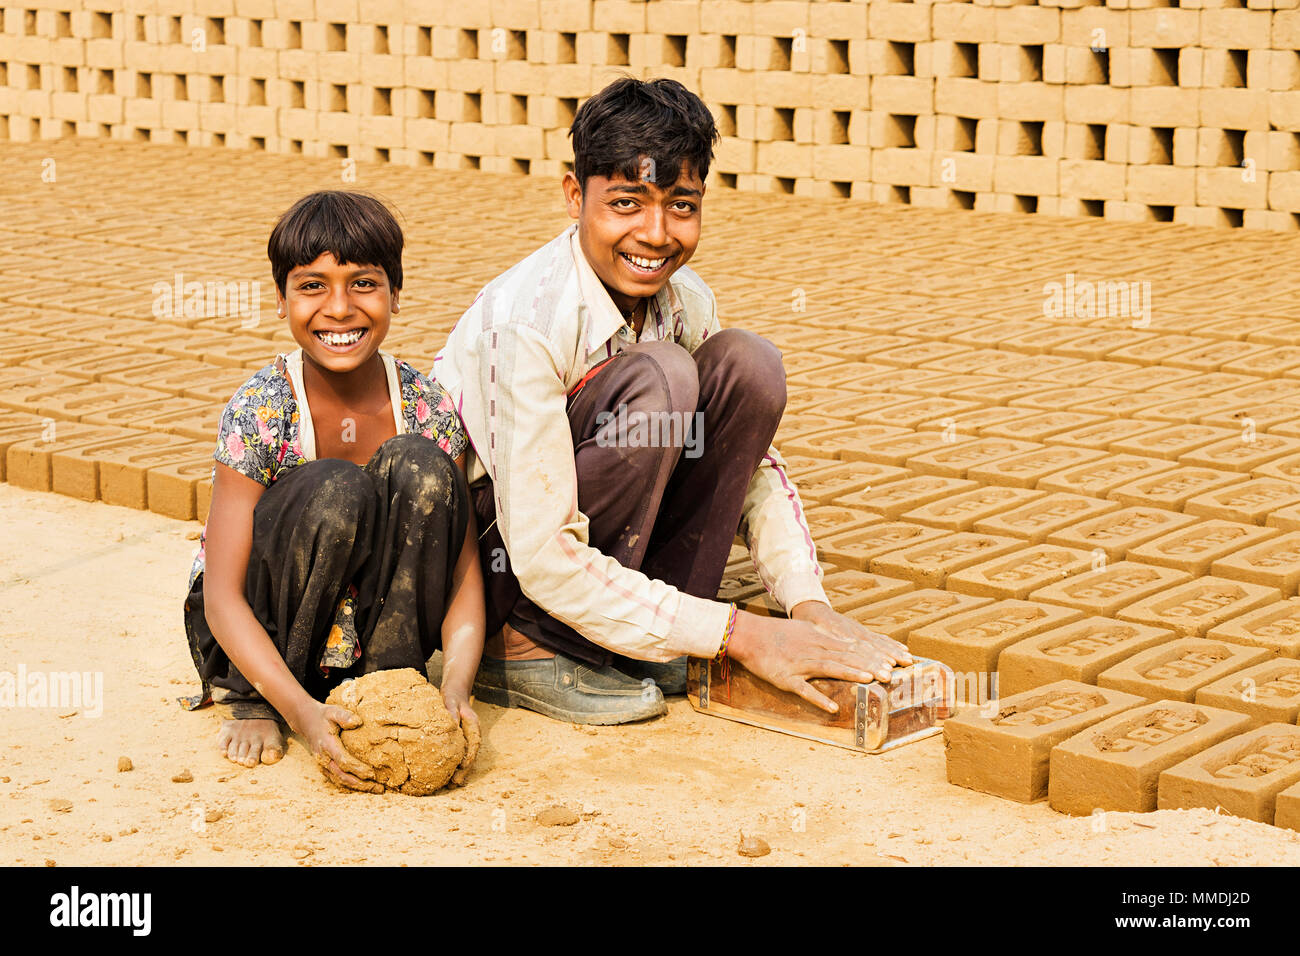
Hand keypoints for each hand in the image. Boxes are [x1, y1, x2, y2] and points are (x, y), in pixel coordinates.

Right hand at [291, 699, 381, 792]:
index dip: (357, 769)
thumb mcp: (333, 711)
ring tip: (376, 790)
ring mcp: (323, 764)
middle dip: (361, 784)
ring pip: (340, 781)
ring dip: (358, 787)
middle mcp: (324, 758)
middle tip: (379, 788)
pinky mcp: (324, 767)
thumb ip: (344, 716)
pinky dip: (350, 785)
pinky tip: (364, 787)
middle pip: (342, 776)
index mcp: (327, 745)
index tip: (372, 773)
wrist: (306, 721)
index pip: (343, 761)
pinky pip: (337, 780)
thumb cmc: (323, 715)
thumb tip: (358, 722)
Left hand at [442, 685, 480, 787]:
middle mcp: (472, 733)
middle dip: (464, 770)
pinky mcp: (460, 741)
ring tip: (452, 785)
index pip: (474, 742)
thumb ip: (451, 712)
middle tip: (455, 783)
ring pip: (466, 757)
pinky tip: (448, 776)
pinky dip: (455, 766)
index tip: (463, 766)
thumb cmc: (452, 696)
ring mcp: (467, 738)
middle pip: (471, 754)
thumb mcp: (450, 700)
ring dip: (460, 771)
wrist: (454, 692)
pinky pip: (460, 755)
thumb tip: (452, 724)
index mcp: (473, 724)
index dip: (469, 756)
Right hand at [726, 604, 912, 713]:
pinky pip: (804, 690)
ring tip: (870, 681)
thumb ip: (827, 637)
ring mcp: (800, 664)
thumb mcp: (805, 629)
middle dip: (869, 666)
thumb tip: (849, 643)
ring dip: (850, 674)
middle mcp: (813, 650)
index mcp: (819, 639)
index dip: (872, 655)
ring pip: (829, 668)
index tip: (891, 663)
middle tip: (891, 675)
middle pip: (845, 657)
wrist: (748, 635)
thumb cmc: (777, 633)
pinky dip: (818, 698)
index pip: (851, 647)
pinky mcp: (786, 678)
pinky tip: (832, 708)